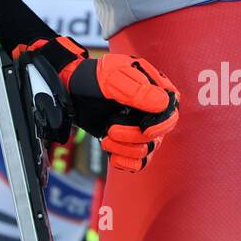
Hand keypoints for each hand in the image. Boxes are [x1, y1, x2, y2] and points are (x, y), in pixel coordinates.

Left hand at [14, 36, 178, 171]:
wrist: (71, 93)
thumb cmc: (92, 79)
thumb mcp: (111, 78)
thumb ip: (136, 90)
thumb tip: (163, 104)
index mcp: (155, 88)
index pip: (170, 111)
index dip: (161, 124)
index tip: (144, 129)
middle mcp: (153, 110)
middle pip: (158, 135)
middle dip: (134, 137)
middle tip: (110, 129)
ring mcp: (142, 127)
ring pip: (146, 150)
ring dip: (124, 148)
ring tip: (105, 137)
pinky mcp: (130, 142)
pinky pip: (137, 162)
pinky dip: (124, 161)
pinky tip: (112, 155)